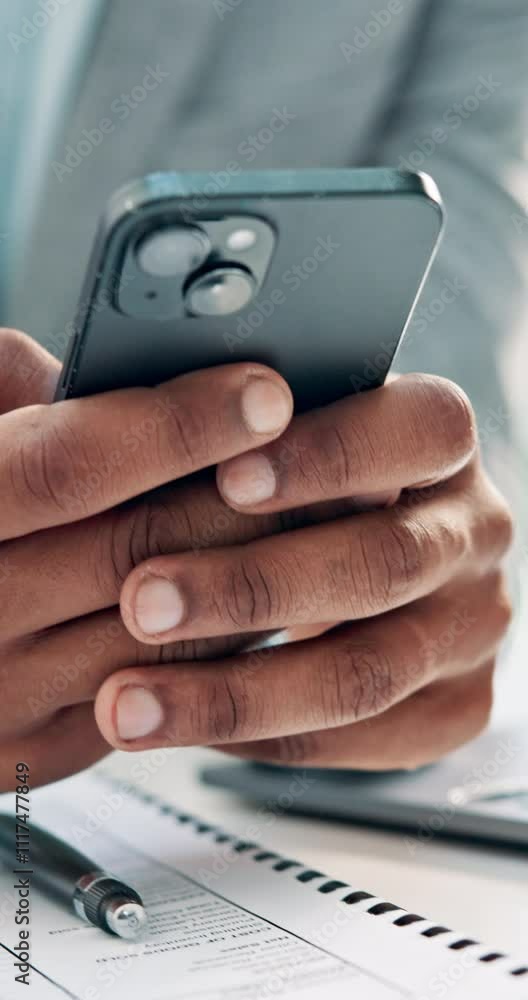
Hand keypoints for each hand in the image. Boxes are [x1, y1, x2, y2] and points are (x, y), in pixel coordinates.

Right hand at [0, 329, 294, 788]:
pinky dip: (233, 635)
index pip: (66, 468)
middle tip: (331, 456)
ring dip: (258, 569)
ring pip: (171, 632)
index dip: (175, 428)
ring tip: (329, 514)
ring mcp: (7, 697)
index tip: (266, 393)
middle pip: (137, 554)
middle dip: (247, 498)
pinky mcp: (52, 744)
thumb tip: (137, 373)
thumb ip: (19, 392)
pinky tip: (270, 582)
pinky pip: (171, 689)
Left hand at [95, 373, 512, 769]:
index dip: (330, 456)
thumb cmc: (297, 492)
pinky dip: (269, 738)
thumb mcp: (281, 439)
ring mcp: (472, 626)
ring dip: (238, 690)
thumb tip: (128, 416)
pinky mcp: (455, 706)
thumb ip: (237, 430)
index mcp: (440, 445)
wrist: (355, 570)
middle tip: (142, 600)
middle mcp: (472, 533)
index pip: (419, 431)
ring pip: (366, 671)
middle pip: (386, 562)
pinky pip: (366, 739)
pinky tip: (192, 723)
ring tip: (134, 699)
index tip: (228, 476)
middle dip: (254, 586)